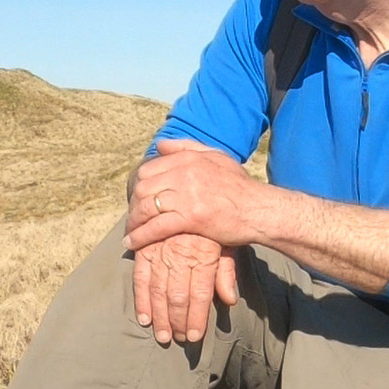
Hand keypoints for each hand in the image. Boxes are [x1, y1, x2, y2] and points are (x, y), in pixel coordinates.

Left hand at [125, 138, 269, 251]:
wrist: (259, 209)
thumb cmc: (240, 187)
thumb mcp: (217, 157)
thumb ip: (187, 148)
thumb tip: (160, 145)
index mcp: (189, 159)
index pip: (149, 169)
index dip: (139, 185)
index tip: (137, 198)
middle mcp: (184, 174)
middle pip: (143, 187)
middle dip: (133, 204)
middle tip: (132, 217)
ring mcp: (187, 196)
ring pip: (146, 206)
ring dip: (133, 221)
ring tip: (130, 232)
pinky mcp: (190, 218)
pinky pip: (156, 227)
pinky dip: (140, 236)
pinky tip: (131, 243)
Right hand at [131, 233, 240, 344]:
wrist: (190, 189)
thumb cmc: (212, 222)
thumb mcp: (226, 242)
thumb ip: (226, 271)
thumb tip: (229, 300)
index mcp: (203, 253)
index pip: (200, 293)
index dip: (196, 318)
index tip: (193, 337)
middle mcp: (181, 253)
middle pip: (178, 295)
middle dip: (177, 321)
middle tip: (176, 339)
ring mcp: (161, 249)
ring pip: (158, 290)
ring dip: (159, 316)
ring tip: (161, 335)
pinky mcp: (145, 246)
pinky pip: (140, 275)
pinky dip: (141, 298)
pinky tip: (144, 317)